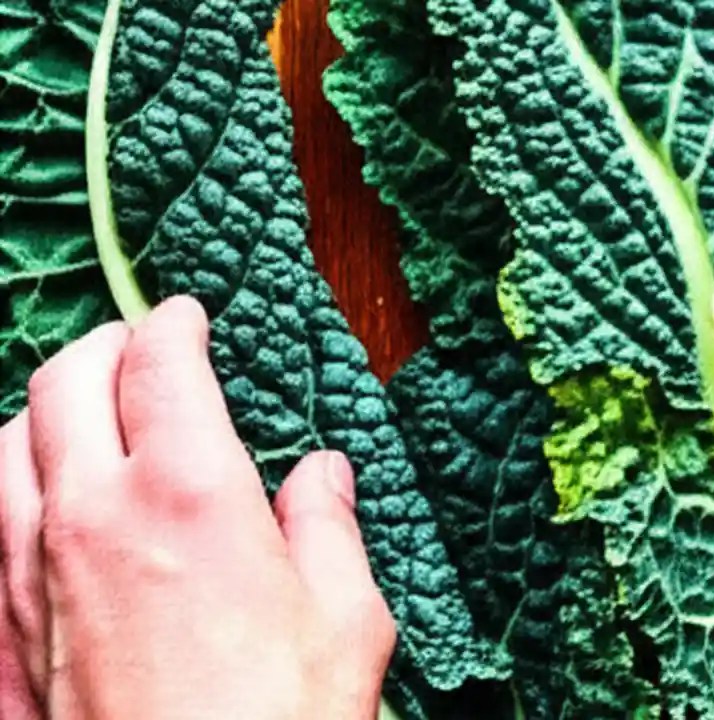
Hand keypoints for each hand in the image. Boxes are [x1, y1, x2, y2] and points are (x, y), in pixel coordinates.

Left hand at [0, 297, 395, 718]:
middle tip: (134, 346)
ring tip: (79, 413)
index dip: (173, 322)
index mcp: (191, 492)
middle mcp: (93, 513)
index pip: (160, 362)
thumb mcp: (346, 620)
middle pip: (62, 382)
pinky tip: (38, 503)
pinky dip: (6, 485)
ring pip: (1, 444)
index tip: (187, 315)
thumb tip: (325, 474)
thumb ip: (329, 527)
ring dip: (38, 408)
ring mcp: (28, 572)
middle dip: (100, 346)